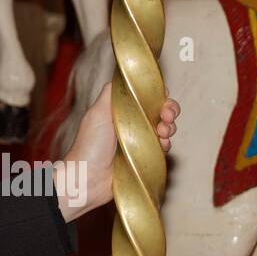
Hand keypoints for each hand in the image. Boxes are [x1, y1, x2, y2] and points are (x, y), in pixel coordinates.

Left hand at [53, 82, 178, 223]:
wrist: (87, 180)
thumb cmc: (89, 146)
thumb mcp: (97, 113)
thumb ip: (111, 94)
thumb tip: (123, 75)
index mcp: (120, 110)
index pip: (146, 96)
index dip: (158, 96)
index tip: (162, 101)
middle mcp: (131, 123)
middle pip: (160, 110)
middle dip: (169, 111)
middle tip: (166, 117)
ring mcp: (139, 141)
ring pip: (164, 128)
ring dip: (169, 127)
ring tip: (162, 133)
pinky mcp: (144, 158)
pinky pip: (163, 148)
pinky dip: (166, 144)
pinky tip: (161, 146)